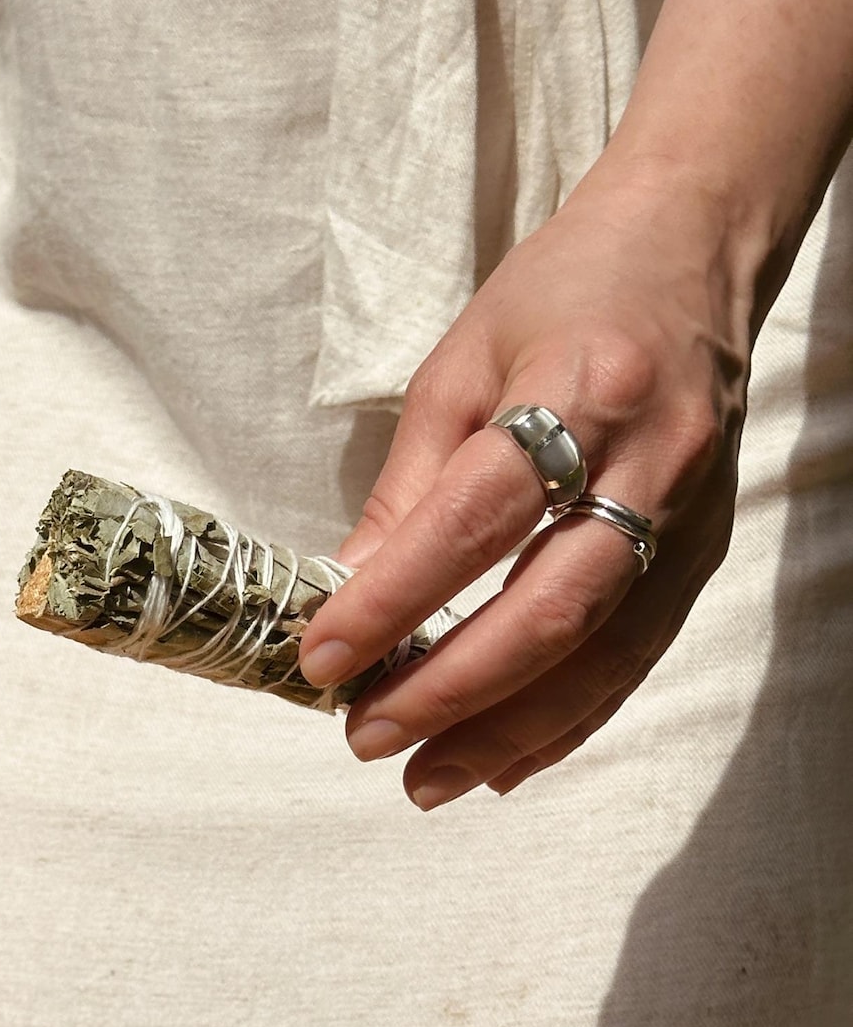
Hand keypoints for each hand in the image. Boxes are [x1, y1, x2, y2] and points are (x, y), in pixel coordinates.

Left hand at [297, 165, 753, 807]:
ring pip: (601, 654)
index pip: (475, 519)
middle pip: (550, 606)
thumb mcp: (459, 367)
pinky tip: (501, 766)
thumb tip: (347, 602)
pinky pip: (633, 660)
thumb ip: (409, 490)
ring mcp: (689, 513)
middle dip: (451, 691)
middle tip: (365, 737)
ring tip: (424, 779)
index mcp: (578, 388)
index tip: (322, 659)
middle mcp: (650, 457)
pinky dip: (565, 724)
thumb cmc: (562, 295)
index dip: (394, 600)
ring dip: (506, 732)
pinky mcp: (703, 550)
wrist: (696, 246)